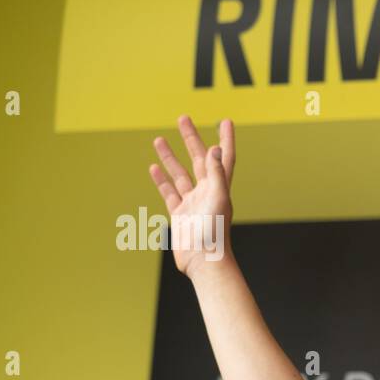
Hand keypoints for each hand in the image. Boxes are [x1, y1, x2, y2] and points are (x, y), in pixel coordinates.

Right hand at [148, 116, 235, 277]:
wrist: (204, 261)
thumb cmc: (214, 233)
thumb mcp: (217, 199)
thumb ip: (216, 173)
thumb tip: (215, 148)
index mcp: (220, 187)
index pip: (224, 157)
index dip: (226, 139)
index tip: (225, 120)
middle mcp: (208, 193)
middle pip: (199, 159)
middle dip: (191, 139)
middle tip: (183, 118)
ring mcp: (193, 203)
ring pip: (180, 174)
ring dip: (170, 157)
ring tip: (158, 138)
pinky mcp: (180, 214)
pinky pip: (169, 192)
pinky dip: (161, 179)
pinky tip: (153, 167)